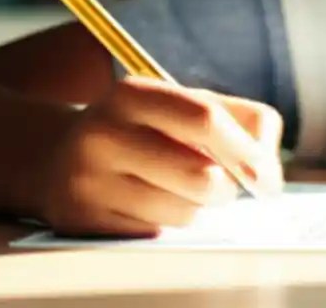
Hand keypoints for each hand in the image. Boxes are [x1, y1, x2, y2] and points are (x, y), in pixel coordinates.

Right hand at [34, 77, 284, 235]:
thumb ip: (241, 119)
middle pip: (201, 176)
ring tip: (174, 187)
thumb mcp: (184, 105)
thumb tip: (267, 168)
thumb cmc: (144, 130)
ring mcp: (90, 180)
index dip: (248, 151)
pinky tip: (146, 203)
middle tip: (224, 185)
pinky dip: (166, 222)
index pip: (205, 119)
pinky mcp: (85, 221)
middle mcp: (105, 133)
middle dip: (227, 187)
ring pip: (183, 211)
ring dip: (196, 206)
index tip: (268, 176)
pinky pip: (156, 232)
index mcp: (134, 93)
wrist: (58, 157)